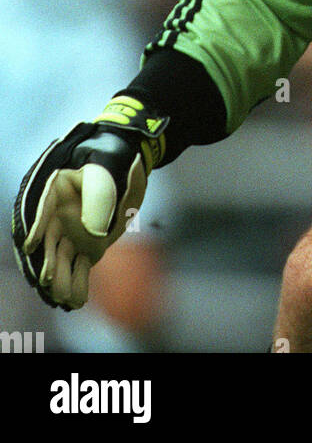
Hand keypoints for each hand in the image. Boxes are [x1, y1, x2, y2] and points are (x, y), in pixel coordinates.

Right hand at [11, 96, 167, 310]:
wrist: (130, 164)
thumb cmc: (116, 162)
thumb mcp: (109, 171)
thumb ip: (98, 197)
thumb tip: (91, 231)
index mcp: (56, 187)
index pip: (40, 207)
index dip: (35, 226)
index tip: (30, 246)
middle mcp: (57, 213)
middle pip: (46, 241)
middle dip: (45, 263)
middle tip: (47, 280)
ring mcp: (69, 231)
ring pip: (59, 258)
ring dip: (60, 279)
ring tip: (65, 298)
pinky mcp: (85, 245)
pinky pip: (78, 266)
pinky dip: (77, 282)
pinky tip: (76, 300)